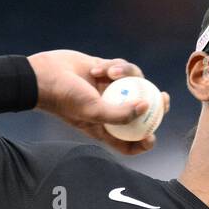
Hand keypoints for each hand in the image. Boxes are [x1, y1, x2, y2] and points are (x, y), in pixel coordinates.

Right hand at [26, 49, 170, 155]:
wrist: (44, 75)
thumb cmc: (65, 98)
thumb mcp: (93, 111)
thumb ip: (120, 115)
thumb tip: (148, 108)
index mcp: (106, 127)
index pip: (130, 142)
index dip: (144, 142)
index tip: (152, 135)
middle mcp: (110, 109)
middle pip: (141, 112)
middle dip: (156, 105)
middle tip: (164, 97)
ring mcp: (109, 89)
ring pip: (134, 83)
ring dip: (126, 74)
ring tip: (108, 72)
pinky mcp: (105, 71)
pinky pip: (121, 67)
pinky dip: (114, 66)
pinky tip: (98, 68)